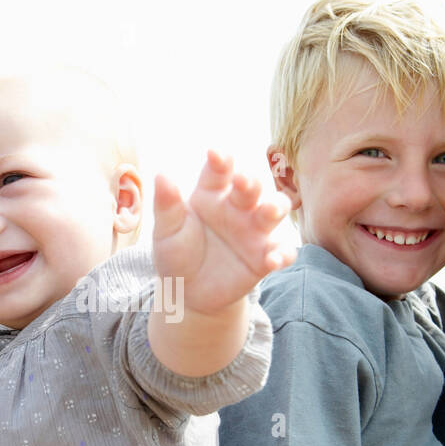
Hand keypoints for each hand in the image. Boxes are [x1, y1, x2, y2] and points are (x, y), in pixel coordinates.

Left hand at [152, 150, 295, 316]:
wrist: (187, 292)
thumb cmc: (176, 254)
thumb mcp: (167, 231)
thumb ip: (167, 205)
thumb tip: (162, 175)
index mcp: (211, 193)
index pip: (218, 171)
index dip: (220, 161)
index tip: (215, 154)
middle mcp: (237, 207)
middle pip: (250, 187)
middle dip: (250, 181)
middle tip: (243, 181)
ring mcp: (254, 230)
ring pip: (274, 210)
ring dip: (276, 207)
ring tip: (271, 211)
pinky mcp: (265, 256)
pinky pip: (281, 252)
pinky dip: (282, 254)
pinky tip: (273, 260)